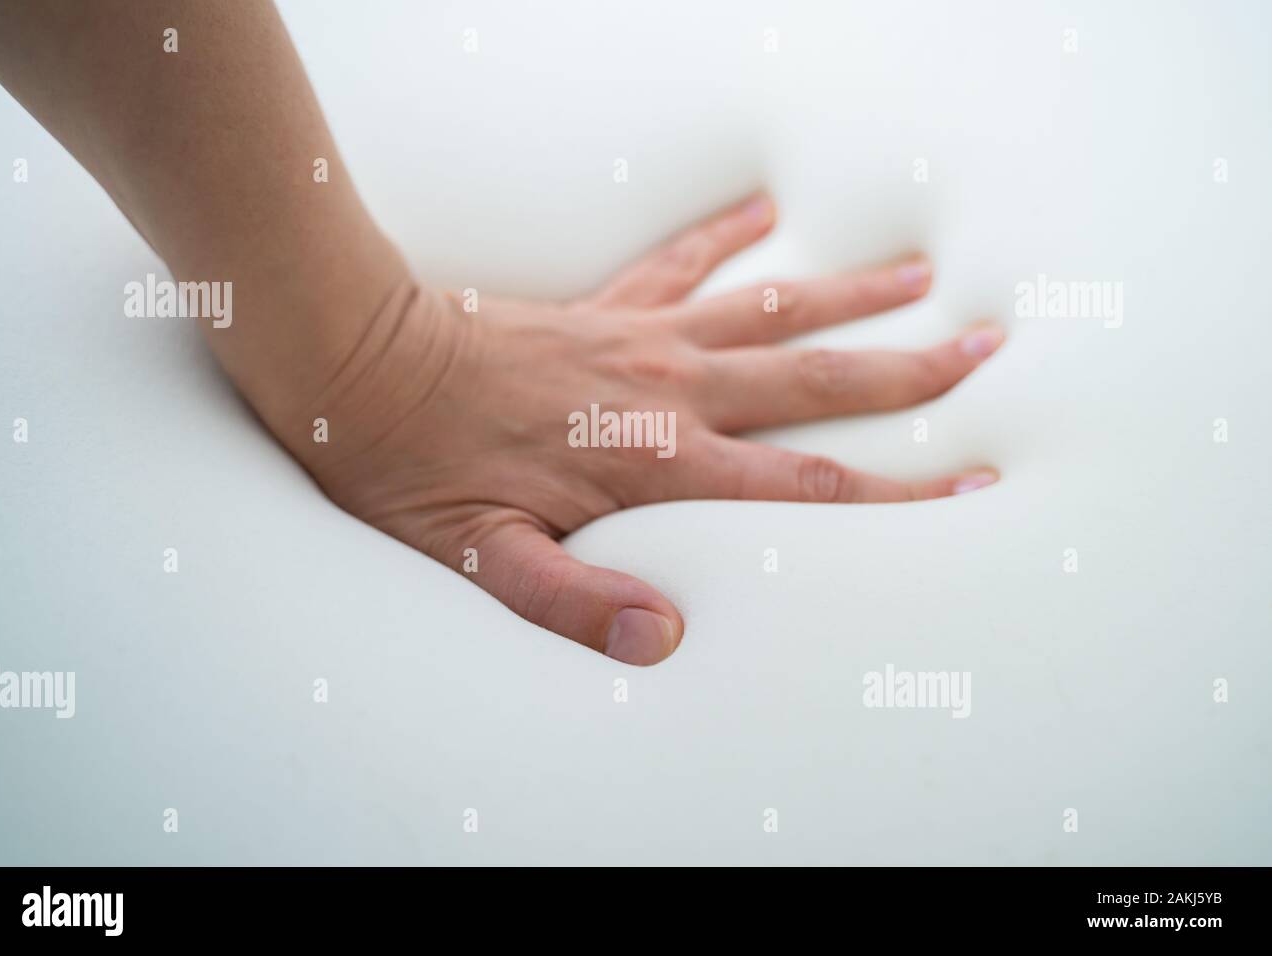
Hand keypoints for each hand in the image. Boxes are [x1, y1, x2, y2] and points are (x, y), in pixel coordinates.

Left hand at [270, 194, 1004, 664]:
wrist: (363, 364)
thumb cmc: (419, 470)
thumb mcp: (489, 562)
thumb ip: (577, 603)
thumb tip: (665, 637)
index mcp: (657, 462)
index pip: (803, 482)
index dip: (894, 492)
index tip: (968, 484)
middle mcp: (670, 391)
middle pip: (816, 379)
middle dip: (909, 370)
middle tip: (987, 345)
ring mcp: (642, 337)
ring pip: (770, 308)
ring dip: (849, 293)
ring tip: (920, 272)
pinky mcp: (605, 305)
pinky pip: (680, 261)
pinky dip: (726, 235)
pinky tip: (766, 210)